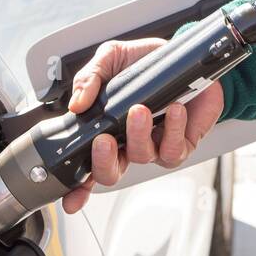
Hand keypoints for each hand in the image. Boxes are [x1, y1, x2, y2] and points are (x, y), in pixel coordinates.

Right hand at [61, 38, 223, 213]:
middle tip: (104, 140)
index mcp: (108, 130)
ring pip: (143, 157)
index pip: (87, 166)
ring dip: (138, 135)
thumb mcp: (110, 59)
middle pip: (111, 173)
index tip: (69, 199)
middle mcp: (130, 143)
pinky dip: (173, 129)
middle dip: (103, 162)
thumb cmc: (147, 62)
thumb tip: (76, 104)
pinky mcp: (183, 142)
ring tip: (140, 110)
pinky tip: (174, 109)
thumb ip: (89, 78)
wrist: (186, 55)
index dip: (77, 187)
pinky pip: (175, 149)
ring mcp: (156, 145)